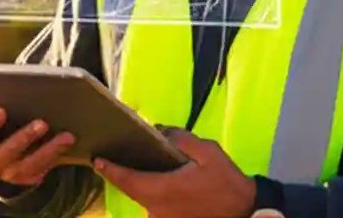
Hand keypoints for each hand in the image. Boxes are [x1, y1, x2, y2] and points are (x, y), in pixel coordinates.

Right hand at [0, 106, 75, 186]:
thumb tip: (19, 86)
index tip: (0, 110)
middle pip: (9, 151)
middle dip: (26, 137)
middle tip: (43, 123)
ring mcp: (10, 174)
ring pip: (31, 164)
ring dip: (50, 149)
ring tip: (67, 137)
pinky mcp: (27, 179)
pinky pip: (43, 170)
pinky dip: (56, 157)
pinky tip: (67, 144)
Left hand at [93, 127, 255, 217]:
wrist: (245, 213)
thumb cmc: (226, 183)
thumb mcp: (208, 153)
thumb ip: (181, 139)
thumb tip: (162, 132)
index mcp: (160, 191)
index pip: (125, 180)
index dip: (109, 170)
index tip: (97, 160)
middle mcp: (155, 210)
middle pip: (134, 189)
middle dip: (128, 174)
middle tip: (124, 155)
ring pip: (146, 199)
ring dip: (145, 184)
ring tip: (153, 167)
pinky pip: (156, 207)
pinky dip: (156, 195)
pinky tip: (165, 182)